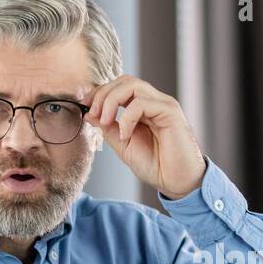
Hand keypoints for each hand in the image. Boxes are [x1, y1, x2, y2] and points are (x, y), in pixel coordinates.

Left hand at [82, 75, 204, 197]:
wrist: (177, 183)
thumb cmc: (156, 166)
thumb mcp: (123, 145)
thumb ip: (108, 128)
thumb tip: (89, 113)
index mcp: (144, 108)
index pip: (119, 87)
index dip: (99, 93)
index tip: (85, 107)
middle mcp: (154, 102)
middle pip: (124, 80)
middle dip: (103, 94)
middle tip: (93, 114)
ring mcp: (163, 105)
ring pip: (133, 85)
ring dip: (111, 101)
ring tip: (105, 121)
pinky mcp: (170, 112)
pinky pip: (142, 103)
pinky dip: (127, 117)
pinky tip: (126, 135)